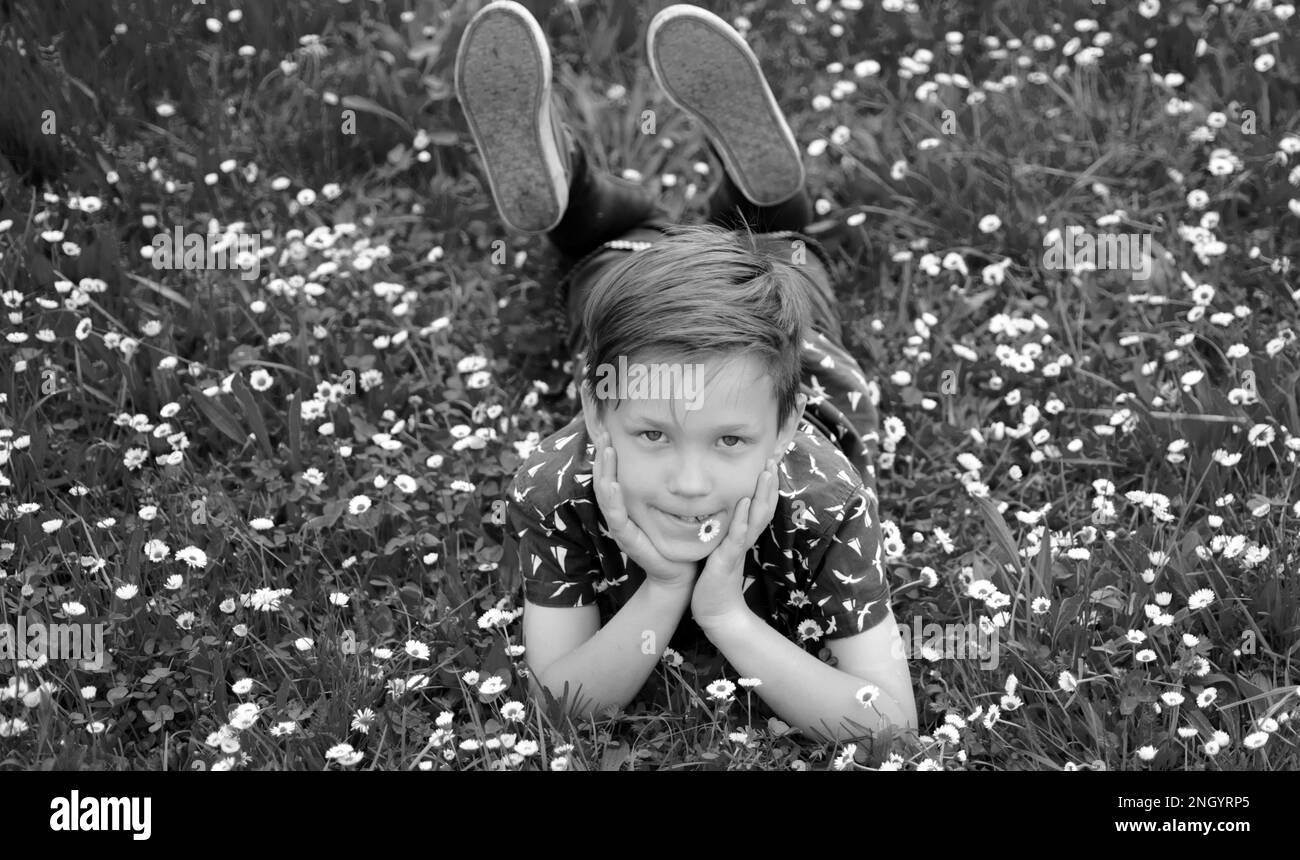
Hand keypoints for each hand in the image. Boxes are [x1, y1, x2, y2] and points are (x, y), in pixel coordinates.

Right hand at [590, 428, 696, 589]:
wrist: (679, 572)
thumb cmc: (676, 539)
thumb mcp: (671, 507)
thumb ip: (669, 487)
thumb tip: (678, 459)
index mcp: (627, 505)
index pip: (612, 474)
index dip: (608, 454)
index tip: (608, 429)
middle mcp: (619, 514)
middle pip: (603, 479)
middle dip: (603, 456)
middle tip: (604, 431)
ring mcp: (621, 526)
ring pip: (605, 494)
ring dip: (605, 471)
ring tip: (606, 450)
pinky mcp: (627, 538)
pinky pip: (616, 516)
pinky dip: (613, 499)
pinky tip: (613, 484)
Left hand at [691, 456, 780, 629]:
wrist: (716, 613)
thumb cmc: (715, 581)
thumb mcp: (722, 549)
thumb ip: (726, 531)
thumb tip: (726, 510)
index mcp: (744, 536)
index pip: (760, 506)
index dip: (767, 485)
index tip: (770, 461)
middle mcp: (745, 540)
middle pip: (764, 508)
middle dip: (769, 483)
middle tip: (774, 458)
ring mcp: (738, 550)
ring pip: (755, 519)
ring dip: (761, 495)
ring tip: (766, 472)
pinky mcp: (727, 561)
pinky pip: (736, 538)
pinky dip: (741, 520)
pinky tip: (743, 503)